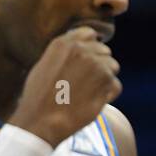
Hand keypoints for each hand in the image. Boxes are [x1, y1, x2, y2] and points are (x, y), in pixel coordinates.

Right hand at [10, 26, 120, 146]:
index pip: (89, 34)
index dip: (91, 49)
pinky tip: (92, 103)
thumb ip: (63, 55)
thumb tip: (79, 51)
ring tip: (87, 94)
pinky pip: (116, 86)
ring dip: (105, 80)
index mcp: (64, 43)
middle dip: (99, 65)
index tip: (87, 62)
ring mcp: (96, 63)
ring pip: (113, 67)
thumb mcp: (44, 66)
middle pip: (104, 51)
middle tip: (86, 84)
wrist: (42, 121)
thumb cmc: (39, 99)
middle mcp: (82, 49)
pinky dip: (108, 95)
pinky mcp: (106, 81)